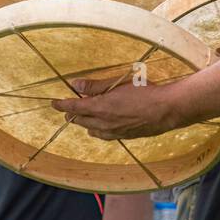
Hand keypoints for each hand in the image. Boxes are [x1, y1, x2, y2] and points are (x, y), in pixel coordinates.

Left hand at [51, 74, 176, 140]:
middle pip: (80, 120)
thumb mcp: (118, 83)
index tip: (53, 103)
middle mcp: (103, 123)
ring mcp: (113, 132)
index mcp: (100, 107)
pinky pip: (103, 135)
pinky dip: (97, 129)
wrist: (166, 110)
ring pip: (91, 129)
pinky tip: (100, 126)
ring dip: (84, 122)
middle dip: (71, 114)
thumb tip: (75, 84)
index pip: (73, 107)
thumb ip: (95, 85)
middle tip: (67, 107)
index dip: (62, 105)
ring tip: (82, 116)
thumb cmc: (144, 91)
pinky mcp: (123, 136)